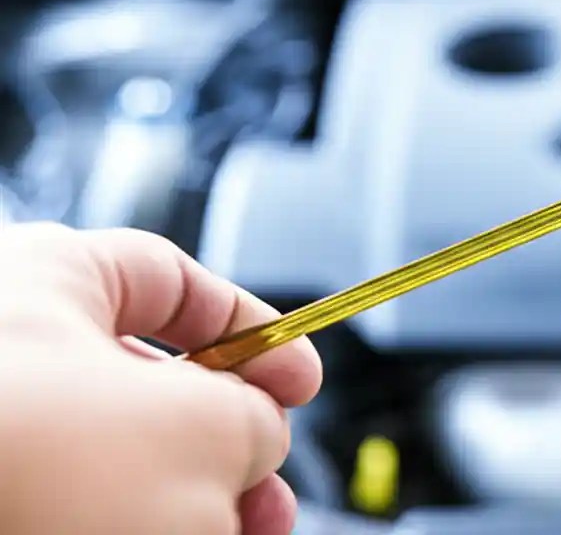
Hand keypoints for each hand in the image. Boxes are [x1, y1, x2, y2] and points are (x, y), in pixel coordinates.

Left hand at [0, 223, 321, 534]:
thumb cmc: (32, 471)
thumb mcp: (203, 428)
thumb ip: (251, 415)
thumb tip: (251, 435)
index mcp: (38, 282)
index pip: (167, 280)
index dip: (251, 331)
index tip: (298, 382)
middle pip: (141, 384)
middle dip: (223, 444)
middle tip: (266, 492)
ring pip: (105, 454)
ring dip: (183, 496)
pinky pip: (64, 495)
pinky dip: (124, 517)